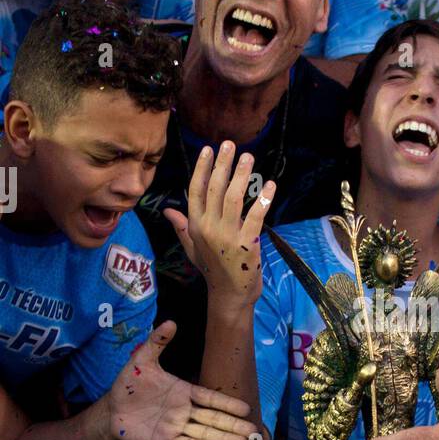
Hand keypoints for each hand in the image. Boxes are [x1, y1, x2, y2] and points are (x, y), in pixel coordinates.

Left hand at [107, 321, 256, 439]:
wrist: (112, 408)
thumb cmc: (129, 383)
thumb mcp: (142, 360)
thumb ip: (157, 342)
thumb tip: (171, 322)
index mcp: (183, 391)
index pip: (209, 398)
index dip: (227, 403)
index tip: (246, 408)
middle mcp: (184, 410)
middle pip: (213, 418)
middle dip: (233, 424)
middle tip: (252, 430)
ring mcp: (176, 426)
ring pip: (204, 432)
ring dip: (223, 437)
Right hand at [163, 142, 274, 306]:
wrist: (229, 295)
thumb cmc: (212, 269)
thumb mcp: (192, 248)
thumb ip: (181, 226)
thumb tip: (167, 210)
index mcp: (195, 225)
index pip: (195, 190)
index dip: (201, 168)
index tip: (208, 149)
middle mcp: (208, 228)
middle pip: (214, 189)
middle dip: (222, 164)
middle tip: (230, 144)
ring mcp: (227, 236)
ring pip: (233, 198)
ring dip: (241, 175)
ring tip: (249, 157)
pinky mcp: (246, 244)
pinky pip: (256, 216)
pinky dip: (263, 199)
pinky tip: (270, 185)